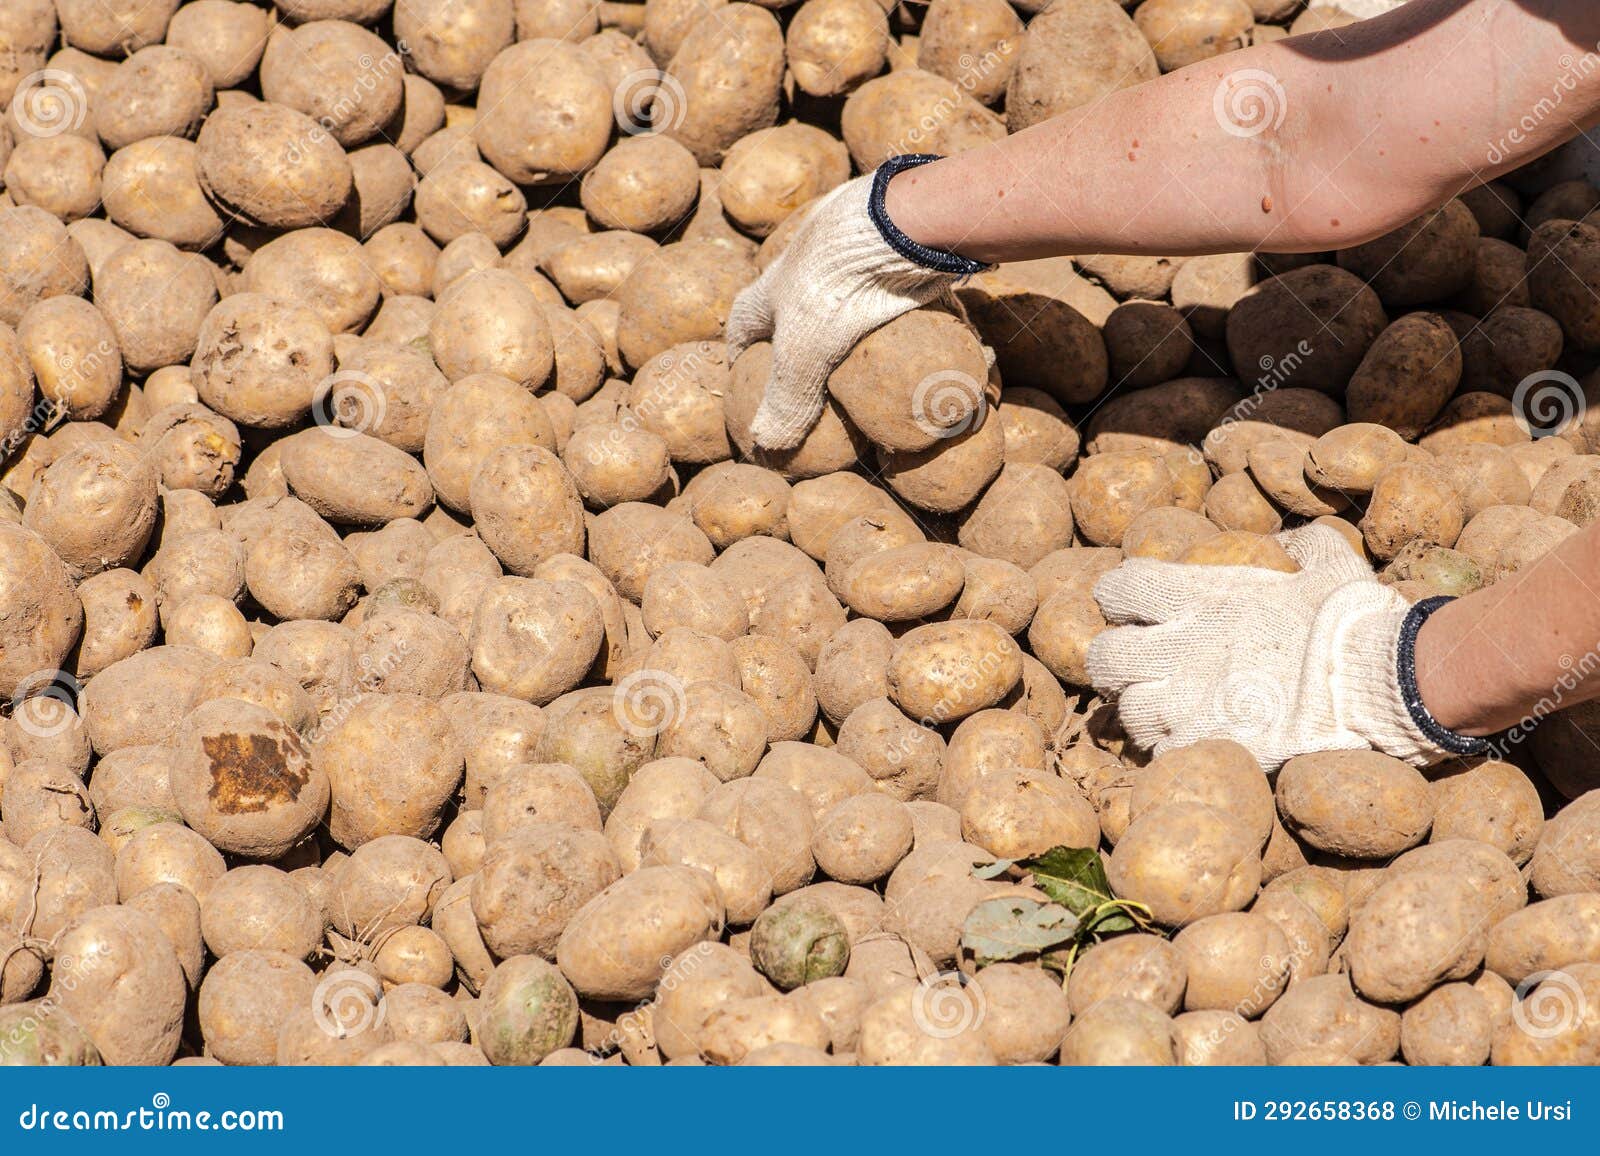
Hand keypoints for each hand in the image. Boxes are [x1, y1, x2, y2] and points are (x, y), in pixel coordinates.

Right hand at [725, 155, 985, 449]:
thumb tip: (766, 447)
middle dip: (800, 347)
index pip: (742, 324)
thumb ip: (787, 400)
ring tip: (869, 378)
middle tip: (812, 385)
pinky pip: (896, 300)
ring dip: (855, 336)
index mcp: (772, 289)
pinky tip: (918, 356)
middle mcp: (807, 272)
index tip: (743, 376)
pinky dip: (903, 328)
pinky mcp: (894, 261)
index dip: (740, 353)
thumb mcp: (804, 351)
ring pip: (848, 306)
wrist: (899, 222)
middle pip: (795, 316)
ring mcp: (851, 263)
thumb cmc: (835, 283)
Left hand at [1084, 526, 1486, 770]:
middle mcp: (1178, 649)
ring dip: (1142, 709)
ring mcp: (1185, 703)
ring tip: (1168, 710)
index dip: (1119, 599)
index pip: (1118, 589)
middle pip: (1103, 656)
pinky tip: (1192, 743)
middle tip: (1138, 668)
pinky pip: (1159, 754)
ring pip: (1126, 710)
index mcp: (1200, 598)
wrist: (1377, 682)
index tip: (1135, 609)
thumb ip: (1301, 546)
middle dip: (1114, 662)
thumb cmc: (1355, 620)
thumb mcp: (1331, 563)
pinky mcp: (1203, 746)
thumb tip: (1287, 543)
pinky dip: (1169, 750)